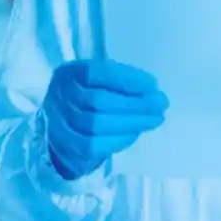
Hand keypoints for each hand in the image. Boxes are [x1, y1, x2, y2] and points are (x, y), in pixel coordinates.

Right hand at [41, 59, 168, 180]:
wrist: (59, 127)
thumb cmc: (85, 97)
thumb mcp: (94, 80)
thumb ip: (116, 81)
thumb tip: (151, 92)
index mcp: (69, 73)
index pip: (96, 72)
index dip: (126, 78)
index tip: (152, 84)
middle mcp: (61, 97)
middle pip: (99, 100)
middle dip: (135, 103)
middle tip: (160, 104)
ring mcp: (62, 123)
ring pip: (98, 124)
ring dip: (132, 122)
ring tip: (155, 119)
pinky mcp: (69, 147)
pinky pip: (95, 145)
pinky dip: (119, 139)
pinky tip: (135, 133)